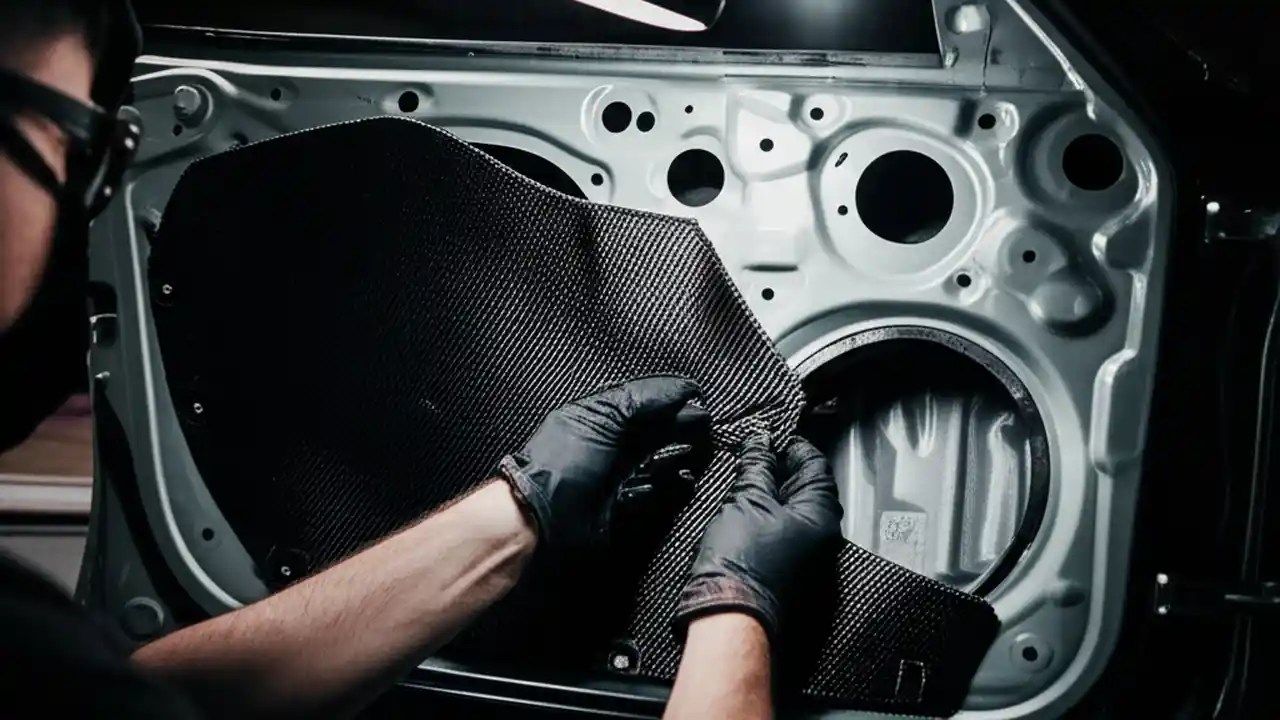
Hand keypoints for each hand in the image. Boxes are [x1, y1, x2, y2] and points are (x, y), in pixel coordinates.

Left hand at [498, 376, 710, 549]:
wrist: (541, 515)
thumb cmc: (565, 461)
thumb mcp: (605, 417)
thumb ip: (644, 398)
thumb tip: (684, 389)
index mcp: (603, 414)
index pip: (648, 400)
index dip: (675, 399)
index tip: (701, 400)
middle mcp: (610, 442)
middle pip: (657, 429)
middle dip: (684, 427)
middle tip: (710, 429)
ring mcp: (615, 474)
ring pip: (659, 459)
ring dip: (683, 456)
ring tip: (703, 454)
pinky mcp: (620, 504)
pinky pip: (655, 492)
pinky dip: (673, 487)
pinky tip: (686, 481)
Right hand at [674, 435, 842, 639]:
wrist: (731, 616)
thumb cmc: (742, 561)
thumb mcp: (747, 500)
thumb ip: (757, 466)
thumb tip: (761, 442)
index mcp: (821, 515)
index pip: (815, 464)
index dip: (791, 446)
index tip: (769, 438)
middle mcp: (824, 537)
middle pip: (808, 488)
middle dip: (781, 469)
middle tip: (753, 458)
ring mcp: (809, 557)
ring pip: (795, 512)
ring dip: (773, 494)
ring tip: (745, 484)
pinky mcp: (791, 572)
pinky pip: (786, 534)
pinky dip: (769, 518)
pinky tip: (746, 514)